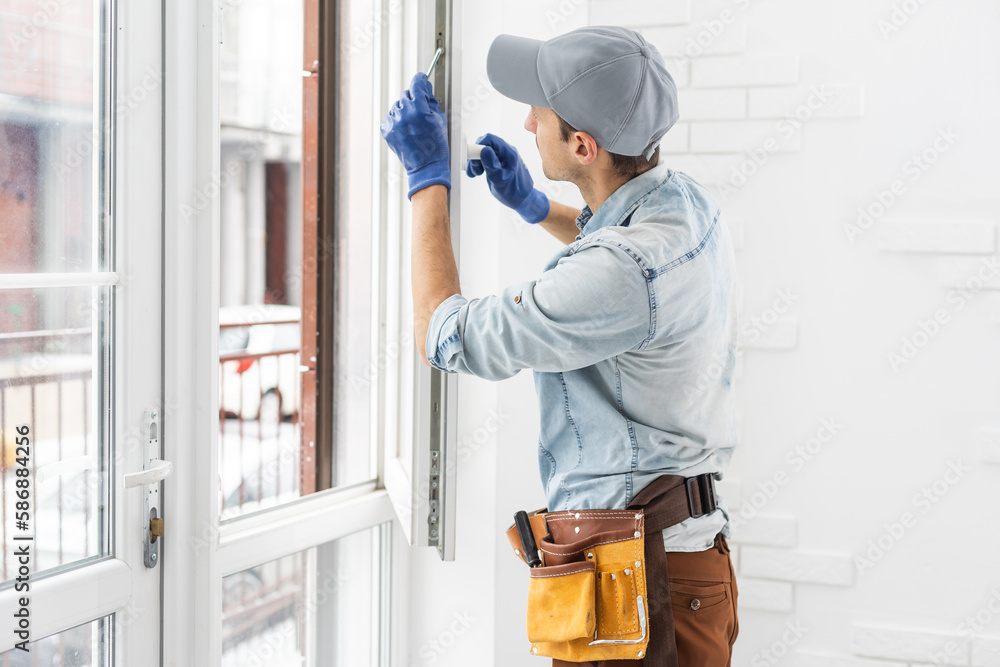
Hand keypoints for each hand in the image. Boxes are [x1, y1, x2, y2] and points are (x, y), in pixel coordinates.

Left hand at [380, 73, 449, 199]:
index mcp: (418, 109)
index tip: (421, 78)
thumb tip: (425, 90)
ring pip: (398, 106)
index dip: (420, 80)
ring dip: (405, 110)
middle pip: (406, 95)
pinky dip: (397, 120)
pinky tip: (406, 129)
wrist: (425, 166)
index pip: (416, 85)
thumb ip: (431, 101)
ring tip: (414, 124)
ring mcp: (394, 123)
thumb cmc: (435, 145)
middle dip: (414, 100)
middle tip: (421, 111)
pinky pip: (391, 117)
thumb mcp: (439, 119)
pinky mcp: (387, 131)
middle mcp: (404, 114)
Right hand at [466, 133, 548, 223]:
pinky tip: (478, 173)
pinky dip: (480, 164)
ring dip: (476, 161)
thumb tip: (483, 150)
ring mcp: (503, 157)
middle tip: (475, 169)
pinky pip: (487, 158)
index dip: (478, 147)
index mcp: (509, 153)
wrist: (523, 200)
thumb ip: (491, 165)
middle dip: (476, 156)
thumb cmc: (514, 192)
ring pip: (484, 151)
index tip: (472, 159)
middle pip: (485, 144)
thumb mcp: (500, 180)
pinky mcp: (499, 162)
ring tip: (476, 173)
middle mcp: (506, 152)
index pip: (490, 139)